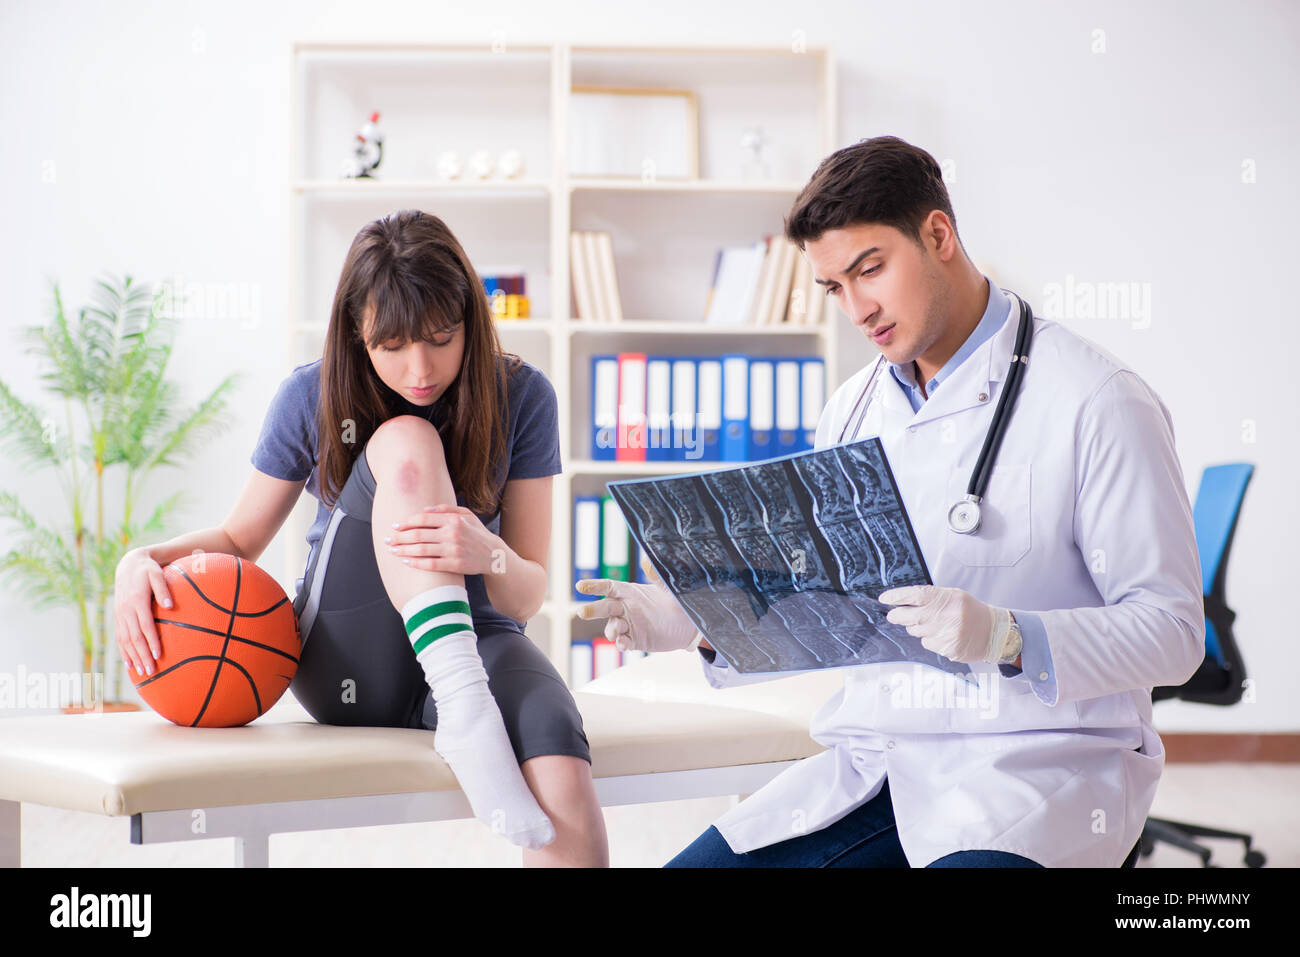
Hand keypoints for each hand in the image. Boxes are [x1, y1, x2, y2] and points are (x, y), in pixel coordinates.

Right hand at [114, 548, 173, 677]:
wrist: (129, 564)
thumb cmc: (148, 569)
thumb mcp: (157, 574)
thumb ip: (163, 589)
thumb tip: (171, 606)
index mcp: (137, 601)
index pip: (145, 625)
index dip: (151, 641)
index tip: (158, 655)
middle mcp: (126, 610)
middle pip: (134, 637)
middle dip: (142, 655)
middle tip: (151, 671)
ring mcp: (120, 615)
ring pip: (125, 640)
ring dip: (133, 657)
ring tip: (141, 672)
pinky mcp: (118, 617)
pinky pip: (119, 637)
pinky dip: (123, 651)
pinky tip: (128, 663)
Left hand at [386, 503, 505, 576]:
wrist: (494, 555)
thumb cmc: (477, 533)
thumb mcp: (467, 515)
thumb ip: (446, 509)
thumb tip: (424, 510)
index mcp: (454, 520)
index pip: (423, 519)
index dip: (406, 523)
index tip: (395, 526)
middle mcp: (452, 534)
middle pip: (419, 535)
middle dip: (400, 538)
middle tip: (388, 540)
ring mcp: (453, 550)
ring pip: (422, 550)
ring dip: (404, 551)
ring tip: (393, 551)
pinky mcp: (455, 565)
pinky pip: (431, 564)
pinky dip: (416, 563)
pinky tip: (406, 562)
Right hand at [573, 577, 700, 652]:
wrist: (689, 623)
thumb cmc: (677, 600)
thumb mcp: (668, 587)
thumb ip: (656, 575)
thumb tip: (646, 560)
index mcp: (630, 592)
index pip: (609, 587)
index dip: (594, 586)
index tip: (580, 586)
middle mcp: (626, 607)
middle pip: (604, 607)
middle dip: (592, 610)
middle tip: (582, 612)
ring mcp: (630, 624)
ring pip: (612, 627)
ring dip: (611, 629)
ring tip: (617, 630)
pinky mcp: (636, 640)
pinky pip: (623, 642)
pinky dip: (621, 643)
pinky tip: (623, 643)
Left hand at [878, 584, 1012, 664]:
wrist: (994, 632)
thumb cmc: (970, 611)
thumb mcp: (953, 596)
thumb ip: (931, 597)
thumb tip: (902, 601)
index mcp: (947, 598)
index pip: (916, 595)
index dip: (897, 596)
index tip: (884, 598)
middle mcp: (947, 616)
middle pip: (910, 616)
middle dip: (897, 615)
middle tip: (893, 615)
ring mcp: (947, 634)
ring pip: (916, 632)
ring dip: (917, 628)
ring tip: (933, 624)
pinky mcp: (948, 649)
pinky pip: (927, 644)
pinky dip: (929, 640)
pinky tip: (943, 636)